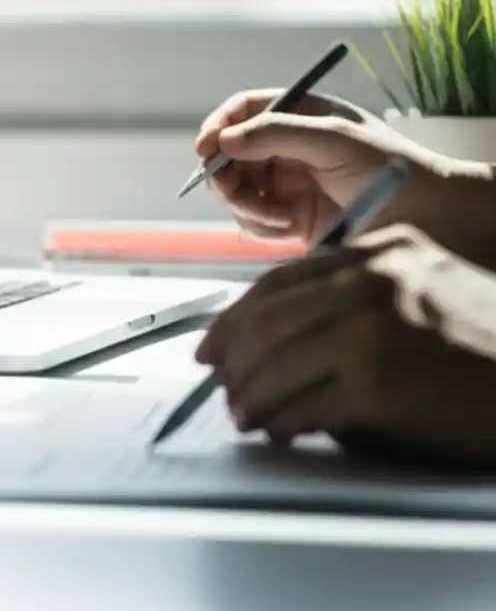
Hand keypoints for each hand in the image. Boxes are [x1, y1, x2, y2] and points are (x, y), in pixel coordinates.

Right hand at [194, 90, 419, 243]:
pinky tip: (290, 228)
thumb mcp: (332, 139)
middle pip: (228, 155)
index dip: (218, 126)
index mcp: (299, 115)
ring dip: (247, 207)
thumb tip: (224, 140)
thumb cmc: (387, 167)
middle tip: (237, 193)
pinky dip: (261, 227)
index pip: (243, 111)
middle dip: (227, 177)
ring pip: (234, 191)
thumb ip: (276, 134)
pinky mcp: (287, 216)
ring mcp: (285, 183)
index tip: (205, 149)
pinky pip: (250, 221)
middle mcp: (286, 146)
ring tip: (281, 217)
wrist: (422, 215)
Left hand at [194, 225, 495, 465]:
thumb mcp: (423, 289)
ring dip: (249, 396)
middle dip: (231, 359)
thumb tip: (272, 335)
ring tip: (242, 414)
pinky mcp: (379, 382)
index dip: (234, 316)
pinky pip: (305, 405)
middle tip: (218, 384)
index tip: (212, 343)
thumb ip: (355, 297)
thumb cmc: (486, 344)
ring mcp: (374, 329)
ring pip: (275, 363)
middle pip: (266, 320)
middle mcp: (374, 279)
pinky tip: (277, 430)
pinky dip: (281, 422)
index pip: (279, 281)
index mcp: (381, 249)